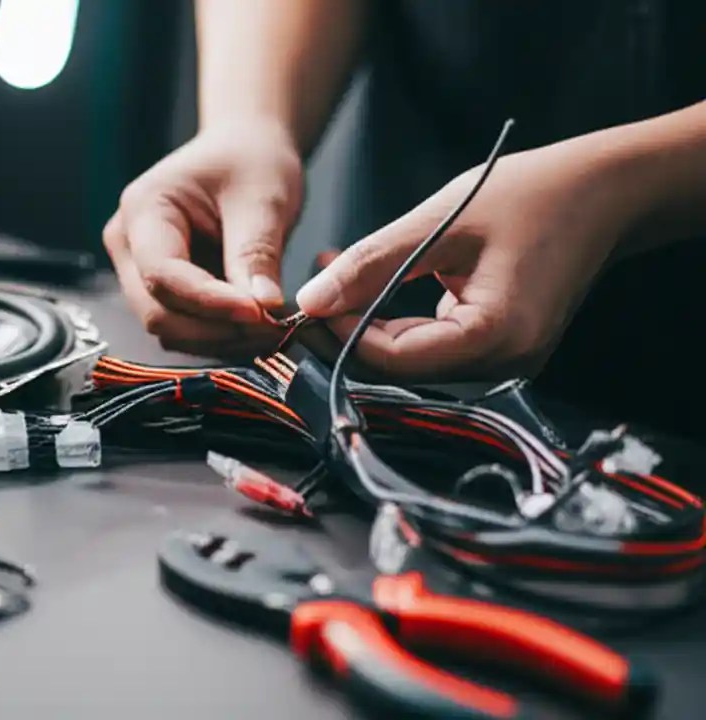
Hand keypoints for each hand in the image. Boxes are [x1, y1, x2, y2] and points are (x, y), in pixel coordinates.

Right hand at [104, 120, 303, 355]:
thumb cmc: (251, 161)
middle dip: (214, 328)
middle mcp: (128, 244)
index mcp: (143, 209)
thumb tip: (264, 307)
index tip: (261, 313)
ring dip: (217, 338)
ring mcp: (138, 270)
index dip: (210, 302)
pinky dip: (217, 334)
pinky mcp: (160, 290)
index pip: (162, 273)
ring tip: (269, 327)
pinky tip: (253, 324)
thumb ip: (256, 252)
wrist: (246, 151)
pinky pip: (182, 326)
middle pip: (156, 310)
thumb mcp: (263, 198)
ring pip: (168, 327)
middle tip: (272, 329)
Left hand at [296, 140, 635, 379]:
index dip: (343, 335)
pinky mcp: (497, 347)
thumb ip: (373, 264)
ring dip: (365, 323)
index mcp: (496, 338)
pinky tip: (368, 283)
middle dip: (348, 331)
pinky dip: (392, 318)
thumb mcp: (440, 223)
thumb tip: (310, 301)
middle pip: (399, 368)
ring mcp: (503, 361)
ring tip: (333, 275)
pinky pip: (429, 345)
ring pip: (409, 359)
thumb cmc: (531, 197)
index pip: (393, 360)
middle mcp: (503, 364)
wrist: (602, 193)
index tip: (309, 301)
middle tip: (310, 292)